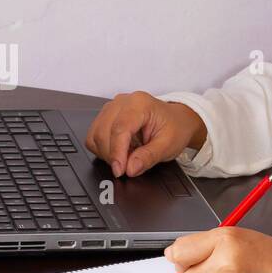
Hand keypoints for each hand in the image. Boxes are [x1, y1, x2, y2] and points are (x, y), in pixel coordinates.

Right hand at [85, 91, 206, 176]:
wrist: (177, 121)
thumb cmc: (175, 128)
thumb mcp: (168, 145)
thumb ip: (148, 157)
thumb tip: (130, 168)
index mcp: (140, 103)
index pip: (119, 129)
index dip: (117, 153)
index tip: (120, 170)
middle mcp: (122, 102)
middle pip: (103, 132)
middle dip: (113, 155)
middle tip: (128, 166)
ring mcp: (111, 108)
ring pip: (95, 135)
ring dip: (107, 153)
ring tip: (128, 156)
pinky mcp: (105, 116)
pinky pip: (94, 136)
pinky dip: (103, 149)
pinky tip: (120, 151)